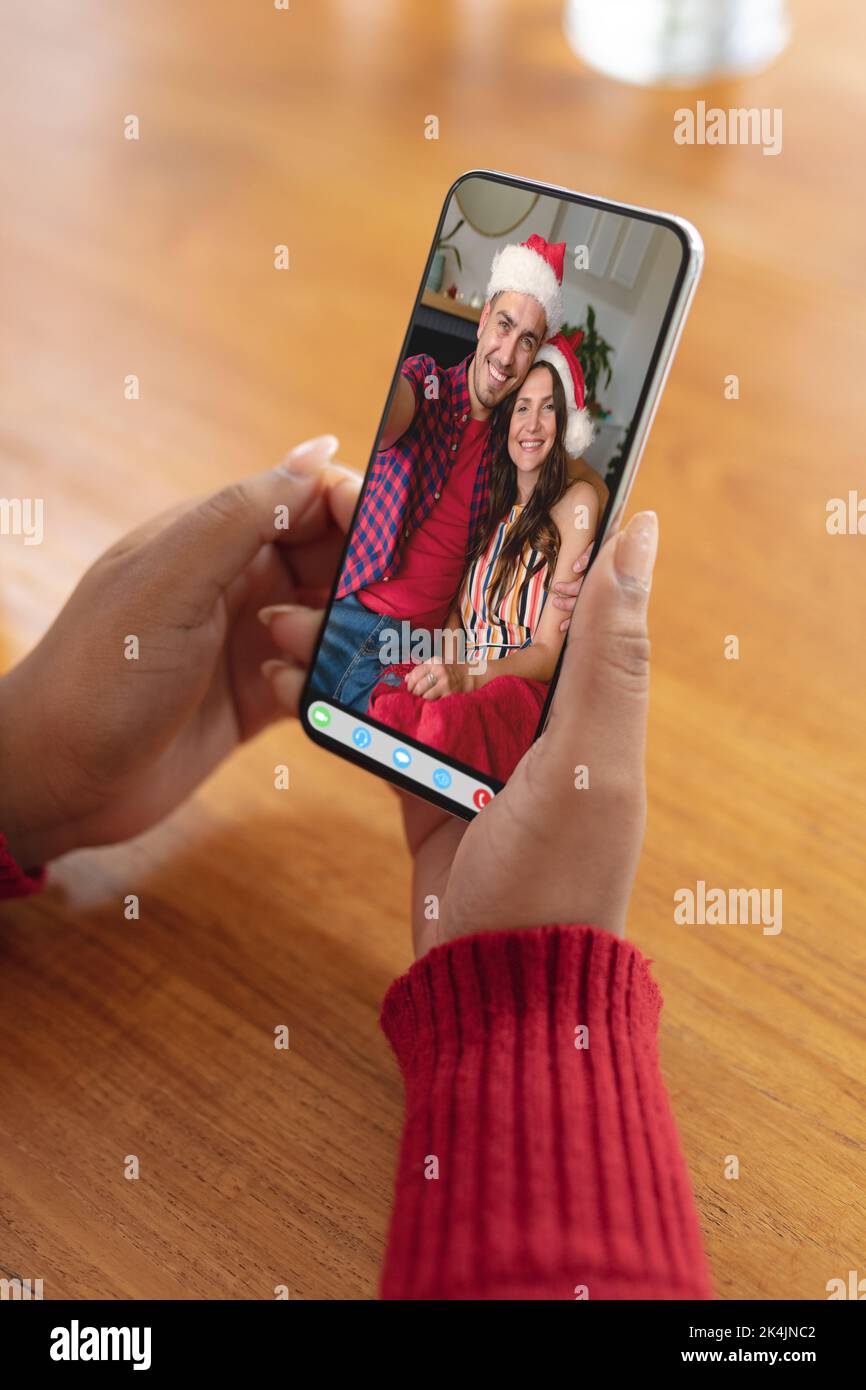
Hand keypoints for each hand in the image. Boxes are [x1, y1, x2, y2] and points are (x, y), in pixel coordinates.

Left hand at [0, 436, 359, 866]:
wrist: (60, 781)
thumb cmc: (101, 672)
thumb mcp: (171, 583)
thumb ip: (245, 516)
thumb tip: (319, 448)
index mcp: (216, 535)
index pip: (312, 496)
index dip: (361, 512)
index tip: (393, 544)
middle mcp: (240, 579)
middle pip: (338, 561)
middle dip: (361, 585)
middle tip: (361, 616)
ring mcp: (252, 638)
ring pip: (337, 621)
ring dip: (333, 640)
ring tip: (284, 660)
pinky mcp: (262, 696)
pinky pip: (321, 677)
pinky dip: (318, 685)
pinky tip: (281, 697)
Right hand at [260, 509, 657, 959]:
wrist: (494, 989)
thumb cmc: (559, 876)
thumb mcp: (593, 761)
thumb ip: (610, 654)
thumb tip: (640, 532)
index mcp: (586, 698)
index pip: (557, 590)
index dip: (521, 528)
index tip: (474, 462)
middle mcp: (534, 716)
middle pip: (476, 619)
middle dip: (421, 571)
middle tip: (362, 518)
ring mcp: (474, 750)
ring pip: (418, 664)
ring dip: (367, 631)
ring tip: (309, 594)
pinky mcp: (424, 785)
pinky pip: (381, 724)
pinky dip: (342, 696)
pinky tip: (299, 661)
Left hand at [404, 657, 469, 700]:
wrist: (468, 675)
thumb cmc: (448, 670)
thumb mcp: (435, 665)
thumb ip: (420, 670)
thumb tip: (406, 678)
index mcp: (434, 662)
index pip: (416, 673)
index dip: (410, 683)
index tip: (409, 687)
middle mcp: (440, 670)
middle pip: (419, 685)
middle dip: (414, 691)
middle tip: (415, 694)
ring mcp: (445, 682)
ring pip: (425, 694)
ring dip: (422, 697)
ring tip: (424, 696)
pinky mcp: (450, 692)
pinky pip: (434, 699)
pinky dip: (431, 700)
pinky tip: (433, 697)